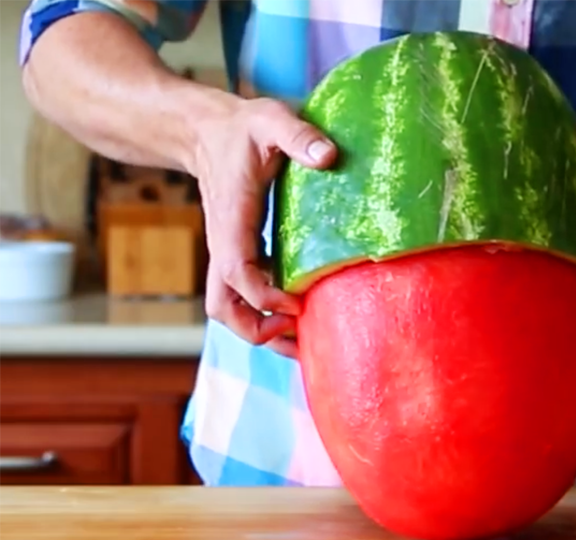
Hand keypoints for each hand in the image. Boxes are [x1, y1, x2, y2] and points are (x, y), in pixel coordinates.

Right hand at [192, 98, 337, 357]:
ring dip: (258, 330)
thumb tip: (328, 156)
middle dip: (256, 331)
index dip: (264, 296)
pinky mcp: (237, 252)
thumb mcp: (271, 121)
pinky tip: (298, 312)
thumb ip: (298, 135)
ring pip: (227, 307)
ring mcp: (227, 251)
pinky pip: (242, 294)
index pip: (238, 273)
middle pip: (223, 307)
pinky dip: (263, 312)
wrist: (204, 130)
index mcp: (232, 220)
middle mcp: (223, 244)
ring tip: (301, 340)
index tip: (298, 304)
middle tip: (299, 336)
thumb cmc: (242, 127)